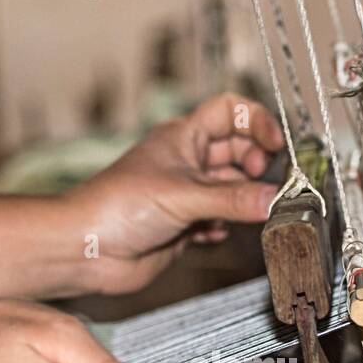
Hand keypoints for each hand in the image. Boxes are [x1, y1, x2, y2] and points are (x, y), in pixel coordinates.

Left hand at [67, 92, 284, 295]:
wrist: (86, 249)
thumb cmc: (115, 207)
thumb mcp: (183, 196)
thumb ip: (232, 199)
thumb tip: (273, 200)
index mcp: (183, 138)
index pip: (229, 112)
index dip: (256, 122)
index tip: (276, 145)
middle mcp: (186, 163)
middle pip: (237, 152)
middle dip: (257, 166)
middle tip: (268, 184)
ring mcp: (186, 195)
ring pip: (230, 190)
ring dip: (245, 201)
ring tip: (256, 212)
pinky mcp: (183, 227)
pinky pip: (218, 222)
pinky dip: (225, 228)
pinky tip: (218, 234)